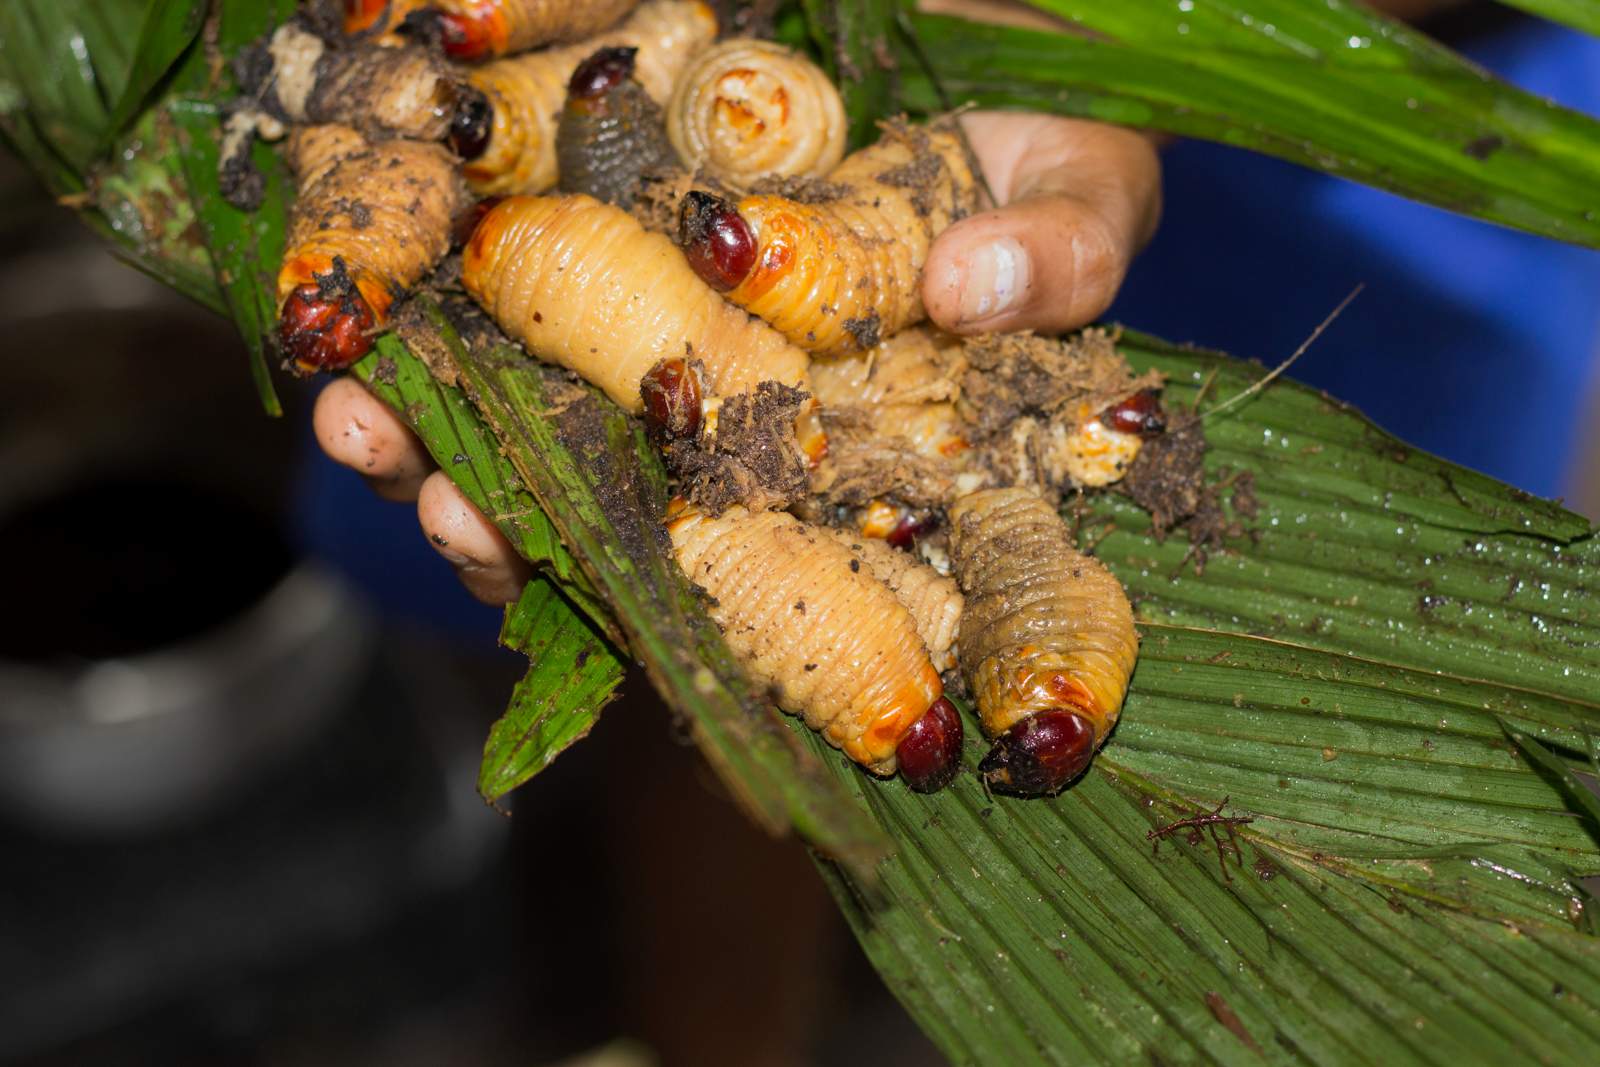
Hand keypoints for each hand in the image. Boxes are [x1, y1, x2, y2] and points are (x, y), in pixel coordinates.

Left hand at [315, 86, 1160, 608]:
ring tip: (362, 423)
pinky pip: (500, 287)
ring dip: (432, 426)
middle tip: (441, 511)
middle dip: (506, 516)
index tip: (576, 578)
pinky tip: (373, 295)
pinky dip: (431, 295)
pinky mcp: (600, 225)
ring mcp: (660, 323)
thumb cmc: (1045, 138)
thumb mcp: (1086, 183)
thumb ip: (1065, 252)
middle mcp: (736, 404)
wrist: (984, 54)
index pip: (740, 555)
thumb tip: (977, 288)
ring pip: (526, 409)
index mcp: (842, 442)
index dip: (649, 585)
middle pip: (600, 498)